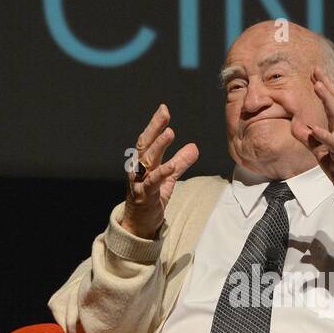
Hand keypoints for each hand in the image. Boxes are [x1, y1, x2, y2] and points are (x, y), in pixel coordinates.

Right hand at [123, 103, 198, 237]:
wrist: (140, 224)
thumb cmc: (151, 198)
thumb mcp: (168, 178)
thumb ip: (180, 162)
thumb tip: (194, 147)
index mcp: (143, 162)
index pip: (148, 139)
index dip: (155, 124)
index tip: (163, 109)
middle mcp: (138, 169)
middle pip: (145, 144)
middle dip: (154, 127)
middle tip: (164, 113)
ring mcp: (139, 181)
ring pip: (148, 160)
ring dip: (158, 146)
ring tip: (169, 132)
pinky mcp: (144, 195)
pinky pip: (152, 182)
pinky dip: (161, 173)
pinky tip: (171, 165)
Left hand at [289, 66, 333, 194]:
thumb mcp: (319, 148)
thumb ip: (307, 136)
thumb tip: (294, 124)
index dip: (326, 85)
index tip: (315, 72)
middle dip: (327, 85)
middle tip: (317, 71)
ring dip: (327, 99)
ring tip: (318, 86)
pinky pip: (332, 142)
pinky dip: (324, 135)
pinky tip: (315, 128)